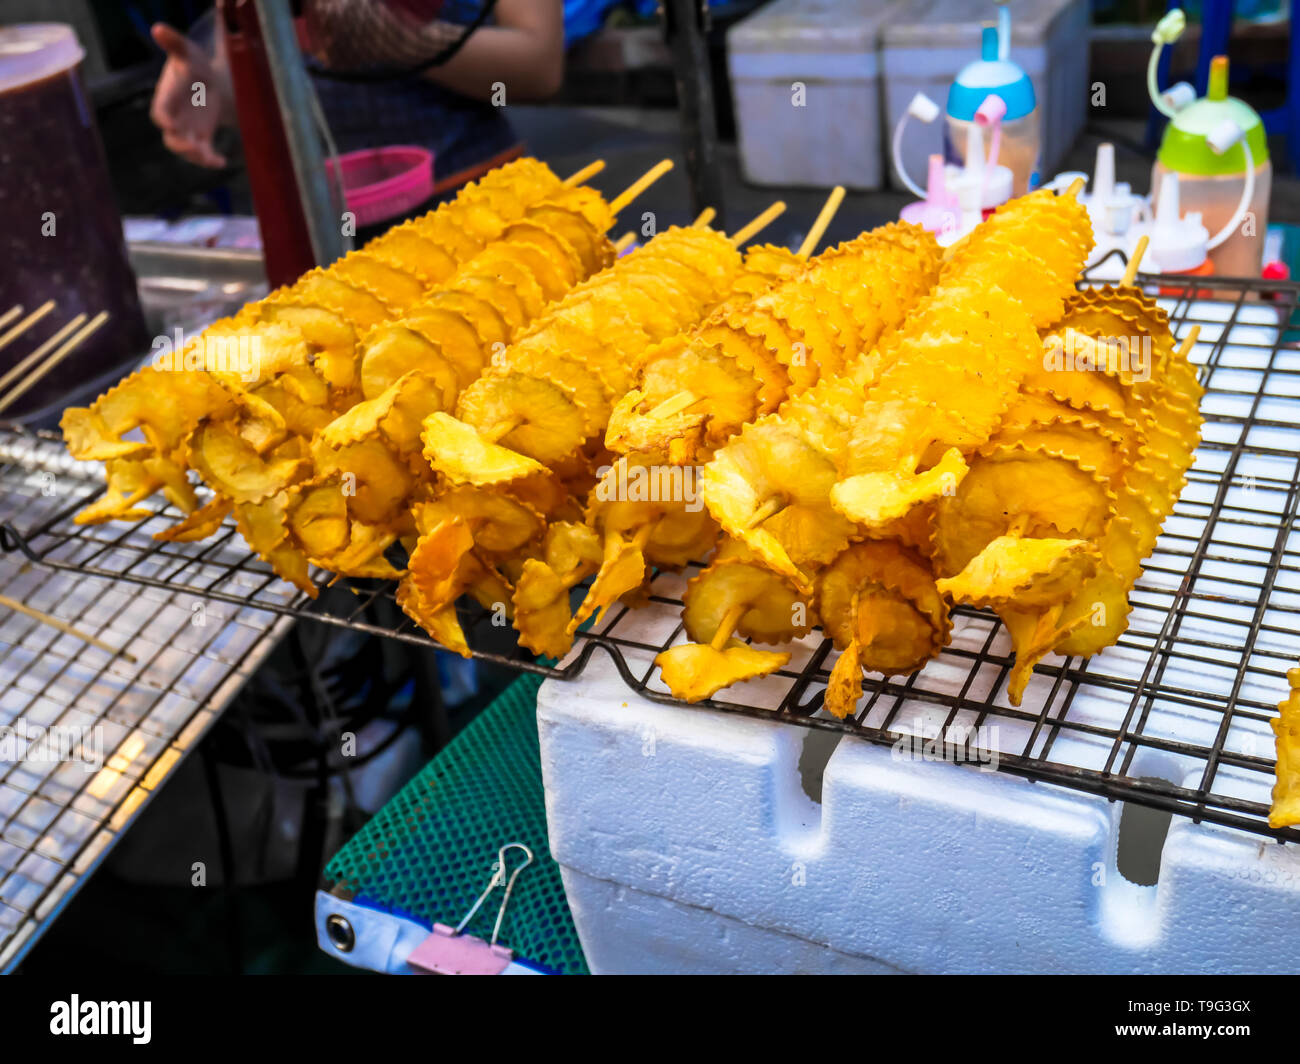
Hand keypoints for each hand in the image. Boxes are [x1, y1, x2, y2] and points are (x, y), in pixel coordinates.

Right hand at [149, 23, 230, 167]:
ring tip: (212, 159)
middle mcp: (174, 118)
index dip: (164, 118)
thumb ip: (174, 42)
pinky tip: (222, 162)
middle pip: (171, 139)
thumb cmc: (192, 62)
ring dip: (197, 157)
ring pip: (187, 150)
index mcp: (166, 98)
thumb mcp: (187, 51)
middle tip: (193, 148)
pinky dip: (211, 160)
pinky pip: (203, 154)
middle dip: (180, 146)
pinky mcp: (201, 138)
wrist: (206, 79)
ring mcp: (187, 130)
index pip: (160, 112)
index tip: (169, 124)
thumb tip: (158, 28)